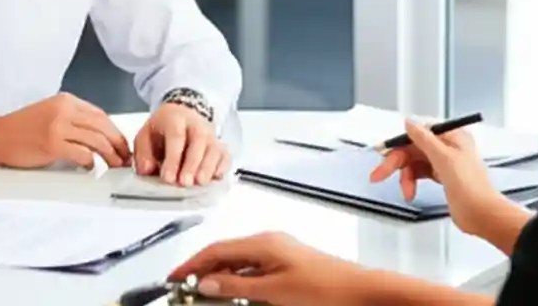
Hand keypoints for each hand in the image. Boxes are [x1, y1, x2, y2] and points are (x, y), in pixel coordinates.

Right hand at [0, 93, 131, 168]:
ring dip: (110, 156)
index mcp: (65, 101)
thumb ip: (73, 119)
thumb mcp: (51, 114)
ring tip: (114, 165)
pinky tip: (91, 167)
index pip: (100, 115)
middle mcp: (64, 110)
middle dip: (118, 144)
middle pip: (103, 127)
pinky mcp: (52, 144)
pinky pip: (82, 153)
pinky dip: (91, 162)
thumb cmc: (21, 129)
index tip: (122, 144)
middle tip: (124, 157)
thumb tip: (99, 136)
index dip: (115, 131)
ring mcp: (58, 126)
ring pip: (96, 140)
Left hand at [134, 103, 228, 185]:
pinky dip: (222, 167)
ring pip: (214, 149)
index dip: (173, 158)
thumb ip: (143, 154)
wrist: (184, 113)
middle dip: (191, 165)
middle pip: (198, 142)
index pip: (176, 137)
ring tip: (199, 183)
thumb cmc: (164, 127)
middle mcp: (196, 125)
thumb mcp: (146, 134)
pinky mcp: (220, 146)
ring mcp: (211, 135)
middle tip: (184, 182)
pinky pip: (225, 156)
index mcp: (175, 119)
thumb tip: (146, 170)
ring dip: (207, 168)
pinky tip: (214, 178)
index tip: (168, 177)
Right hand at [168, 232, 368, 305]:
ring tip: (206, 295)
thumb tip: (207, 282)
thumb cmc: (325, 288)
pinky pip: (254, 270)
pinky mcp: (288, 266)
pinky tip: (235, 294)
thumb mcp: (273, 290)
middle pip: (226, 254)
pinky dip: (239, 281)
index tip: (175, 277)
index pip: (216, 249)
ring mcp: (280, 254)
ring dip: (221, 278)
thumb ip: (236, 285)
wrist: (362, 293)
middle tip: (186, 289)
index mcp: (263, 243)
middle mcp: (269, 243)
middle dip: (204, 271)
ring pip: (240, 263)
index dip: (192, 263)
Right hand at [368, 120, 505, 235]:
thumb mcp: (444, 158)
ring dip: (406, 177)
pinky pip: (420, 174)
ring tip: (406, 191)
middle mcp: (449, 148)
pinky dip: (412, 182)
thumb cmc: (472, 188)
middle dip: (397, 163)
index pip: (418, 134)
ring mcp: (445, 163)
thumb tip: (409, 123)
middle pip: (413, 149)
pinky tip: (410, 191)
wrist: (483, 215)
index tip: (383, 152)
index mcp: (452, 137)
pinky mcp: (443, 178)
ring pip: (414, 163)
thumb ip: (424, 138)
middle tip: (380, 174)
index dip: (399, 143)